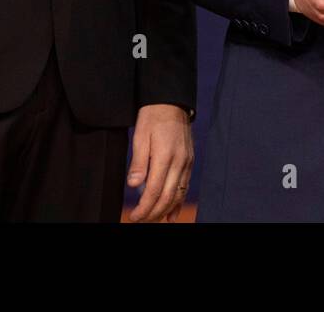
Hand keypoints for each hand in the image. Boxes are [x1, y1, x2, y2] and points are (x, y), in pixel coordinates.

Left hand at [127, 103, 192, 221]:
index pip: (154, 190)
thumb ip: (138, 162)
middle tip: (140, 220)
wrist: (172, 102)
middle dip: (153, 213)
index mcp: (165, 156)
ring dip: (165, 210)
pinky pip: (185, 187)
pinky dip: (178, 202)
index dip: (144, 207)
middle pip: (167, 197)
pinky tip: (171, 214)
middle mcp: (179, 162)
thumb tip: (133, 185)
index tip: (134, 216)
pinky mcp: (189, 162)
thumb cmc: (153, 117)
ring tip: (153, 219)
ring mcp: (187, 162)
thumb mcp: (140, 136)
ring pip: (178, 194)